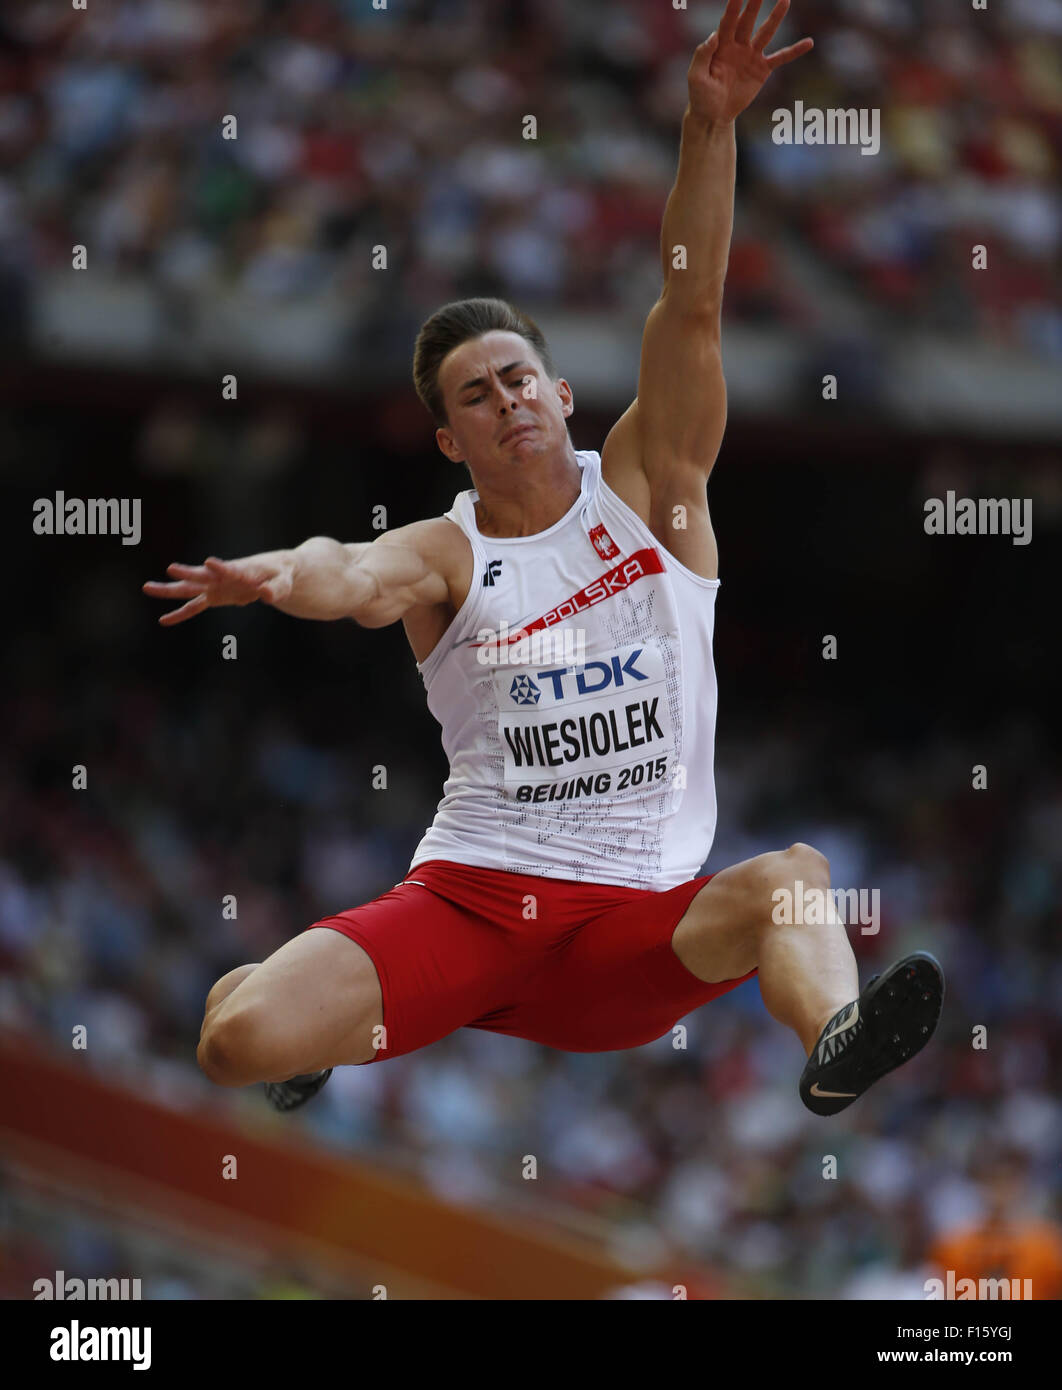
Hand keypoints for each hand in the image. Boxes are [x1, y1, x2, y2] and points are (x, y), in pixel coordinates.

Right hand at [142, 553, 294, 625]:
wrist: (275, 571)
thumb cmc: (281, 574)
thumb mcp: (284, 582)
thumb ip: (276, 589)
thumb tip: (266, 596)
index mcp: (241, 570)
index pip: (229, 569)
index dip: (221, 567)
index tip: (209, 562)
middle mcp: (223, 577)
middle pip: (201, 576)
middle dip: (188, 574)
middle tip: (171, 568)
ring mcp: (216, 587)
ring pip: (189, 589)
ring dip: (170, 589)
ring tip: (146, 587)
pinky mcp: (215, 597)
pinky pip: (194, 607)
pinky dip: (181, 614)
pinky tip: (163, 621)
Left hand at [688, 0, 812, 124]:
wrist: (713, 115)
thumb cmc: (700, 96)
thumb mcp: (696, 77)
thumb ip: (702, 55)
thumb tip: (713, 36)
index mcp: (720, 45)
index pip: (728, 20)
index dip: (734, 5)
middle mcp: (737, 45)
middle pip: (747, 20)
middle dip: (755, 3)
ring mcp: (751, 56)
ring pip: (766, 32)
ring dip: (776, 17)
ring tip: (786, 0)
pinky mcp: (762, 69)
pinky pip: (781, 58)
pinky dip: (794, 51)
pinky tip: (809, 43)